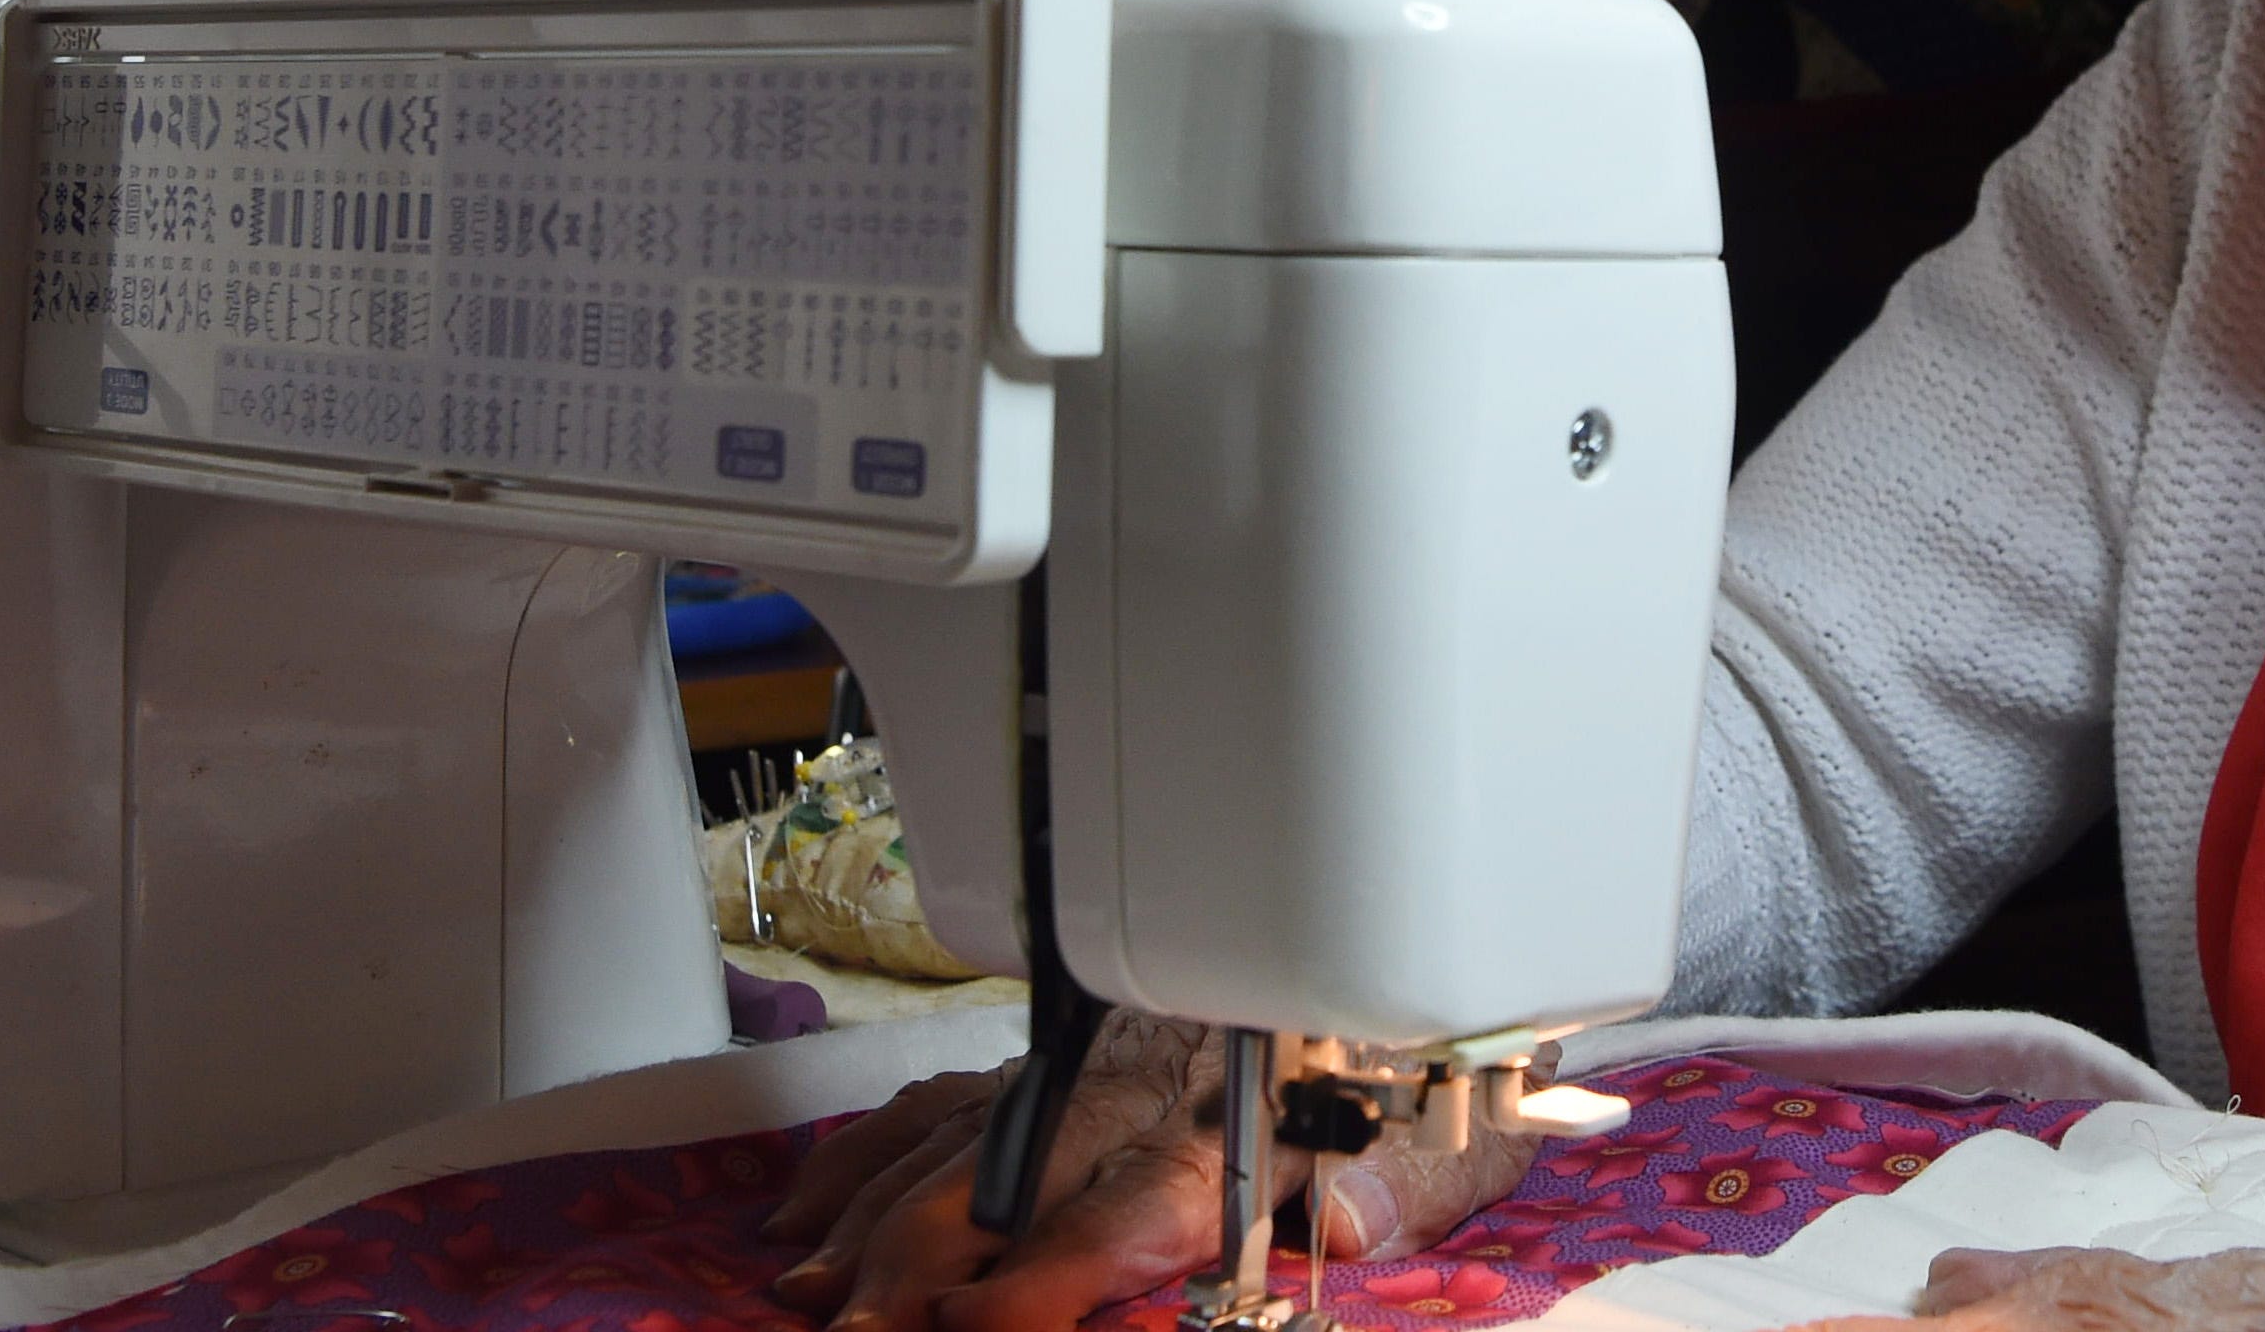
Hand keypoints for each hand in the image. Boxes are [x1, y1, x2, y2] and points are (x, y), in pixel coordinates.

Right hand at [759, 1014, 1535, 1331]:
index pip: (1125, 1212)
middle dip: (915, 1263)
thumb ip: (1414, 1184)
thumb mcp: (1458, 1135)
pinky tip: (806, 1209)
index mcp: (1240, 1125)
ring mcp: (1086, 1070)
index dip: (1046, 1276)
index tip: (979, 1325)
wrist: (1393, 968)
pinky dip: (864, 1151)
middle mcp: (1144, 1093)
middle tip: (851, 1328)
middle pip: (1005, 1178)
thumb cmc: (1414, 1076)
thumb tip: (1356, 1221)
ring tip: (811, 1290)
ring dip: (872, 1219)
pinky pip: (943, 1094)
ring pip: (953, 1138)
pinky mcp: (1056, 1053)